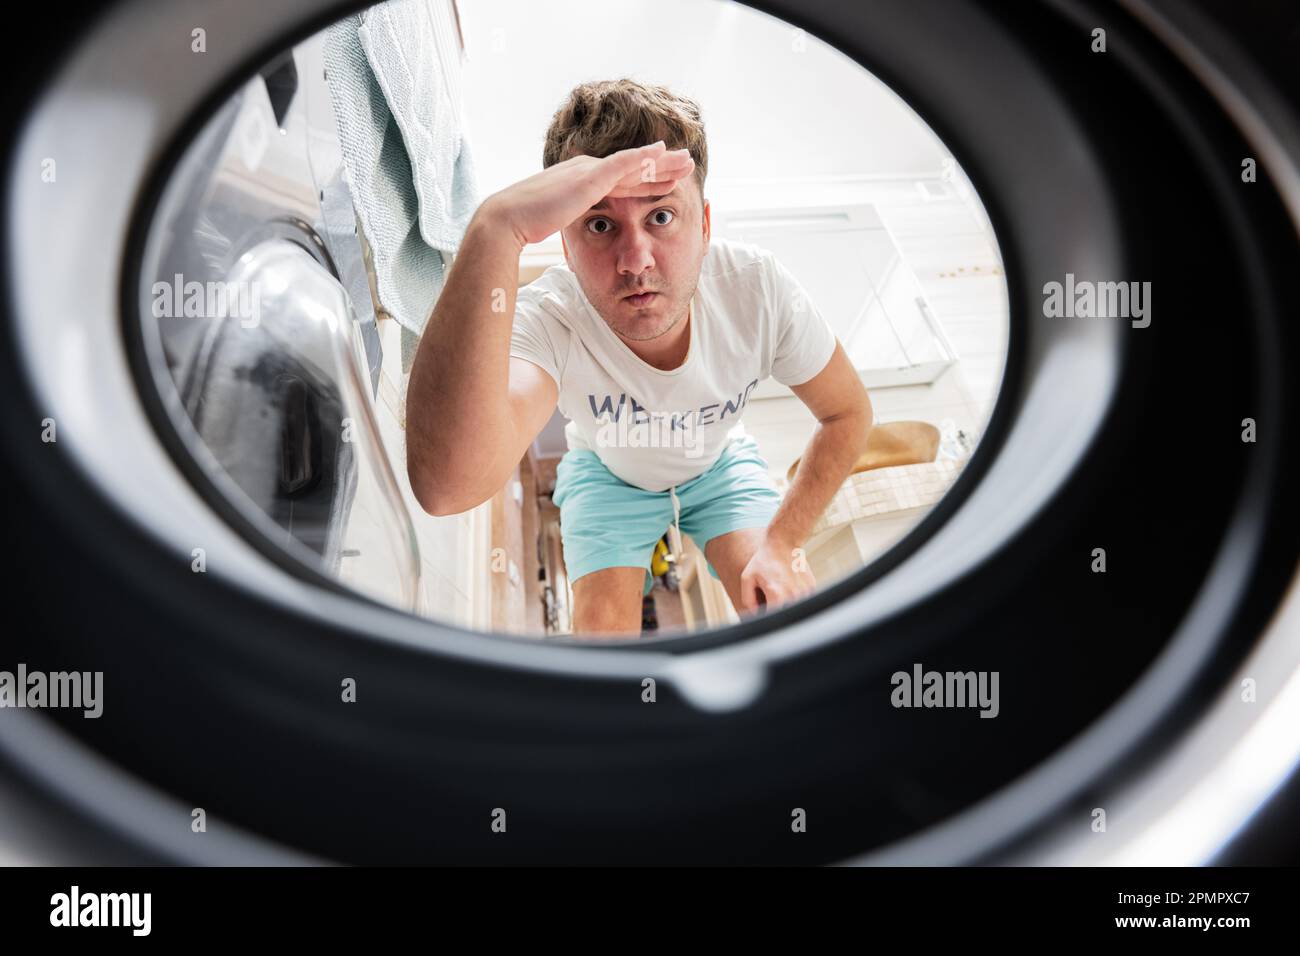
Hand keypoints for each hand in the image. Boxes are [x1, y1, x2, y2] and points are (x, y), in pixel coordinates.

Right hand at [482, 141, 695, 247]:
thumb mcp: (555, 218)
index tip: (669, 179)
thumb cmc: (525, 223)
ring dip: (663, 161)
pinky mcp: (589, 177)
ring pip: (636, 164)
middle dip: (663, 166)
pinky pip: (623, 163)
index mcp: (582, 180)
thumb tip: (573, 224)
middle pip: (635, 169)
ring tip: (687, 159)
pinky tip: (662, 152)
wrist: (508, 218)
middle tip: (688, 162)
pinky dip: (644, 157)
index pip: (623, 179)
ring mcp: (589, 171)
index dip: (648, 178)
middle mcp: (588, 170)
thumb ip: (570, 216)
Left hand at [739, 533, 817, 613]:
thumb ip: (748, 600)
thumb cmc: (763, 560)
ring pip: (794, 608)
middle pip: (783, 614)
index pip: (771, 618)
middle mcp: (793, 595)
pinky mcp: (812, 587)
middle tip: (770, 594)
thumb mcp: (748, 578)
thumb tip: (756, 614)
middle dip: (776, 609)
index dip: (765, 616)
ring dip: (787, 603)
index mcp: (777, 595)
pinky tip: (789, 584)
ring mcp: (805, 592)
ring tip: (780, 587)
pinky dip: (796, 597)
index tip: (762, 609)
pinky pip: (803, 600)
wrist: (783, 542)